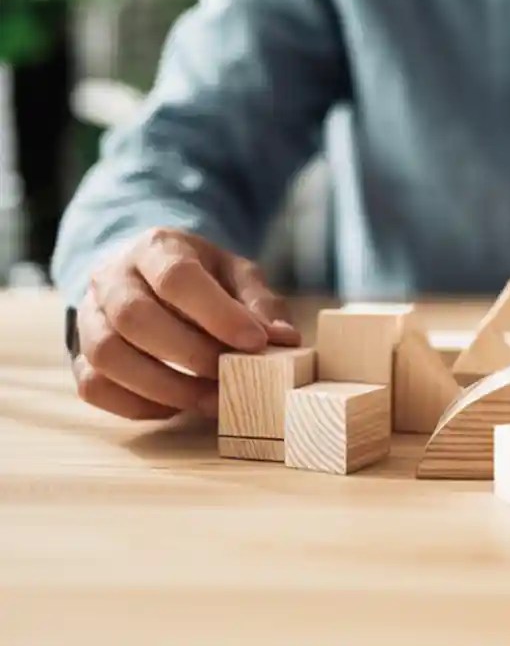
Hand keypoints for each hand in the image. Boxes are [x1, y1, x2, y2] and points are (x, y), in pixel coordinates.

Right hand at [74, 228, 300, 419]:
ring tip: (210, 400)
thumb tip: (284, 339)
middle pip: (134, 317)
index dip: (217, 314)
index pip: (178, 278)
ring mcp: (89, 316)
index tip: (254, 343)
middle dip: (190, 355)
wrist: (149, 275)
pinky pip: (94, 385)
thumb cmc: (203, 278)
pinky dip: (137, 404)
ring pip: (107, 355)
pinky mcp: (81, 354)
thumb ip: (261, 305)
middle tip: (231, 378)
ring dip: (163, 387)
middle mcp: (112, 278)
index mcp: (156, 248)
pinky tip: (176, 406)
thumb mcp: (238, 276)